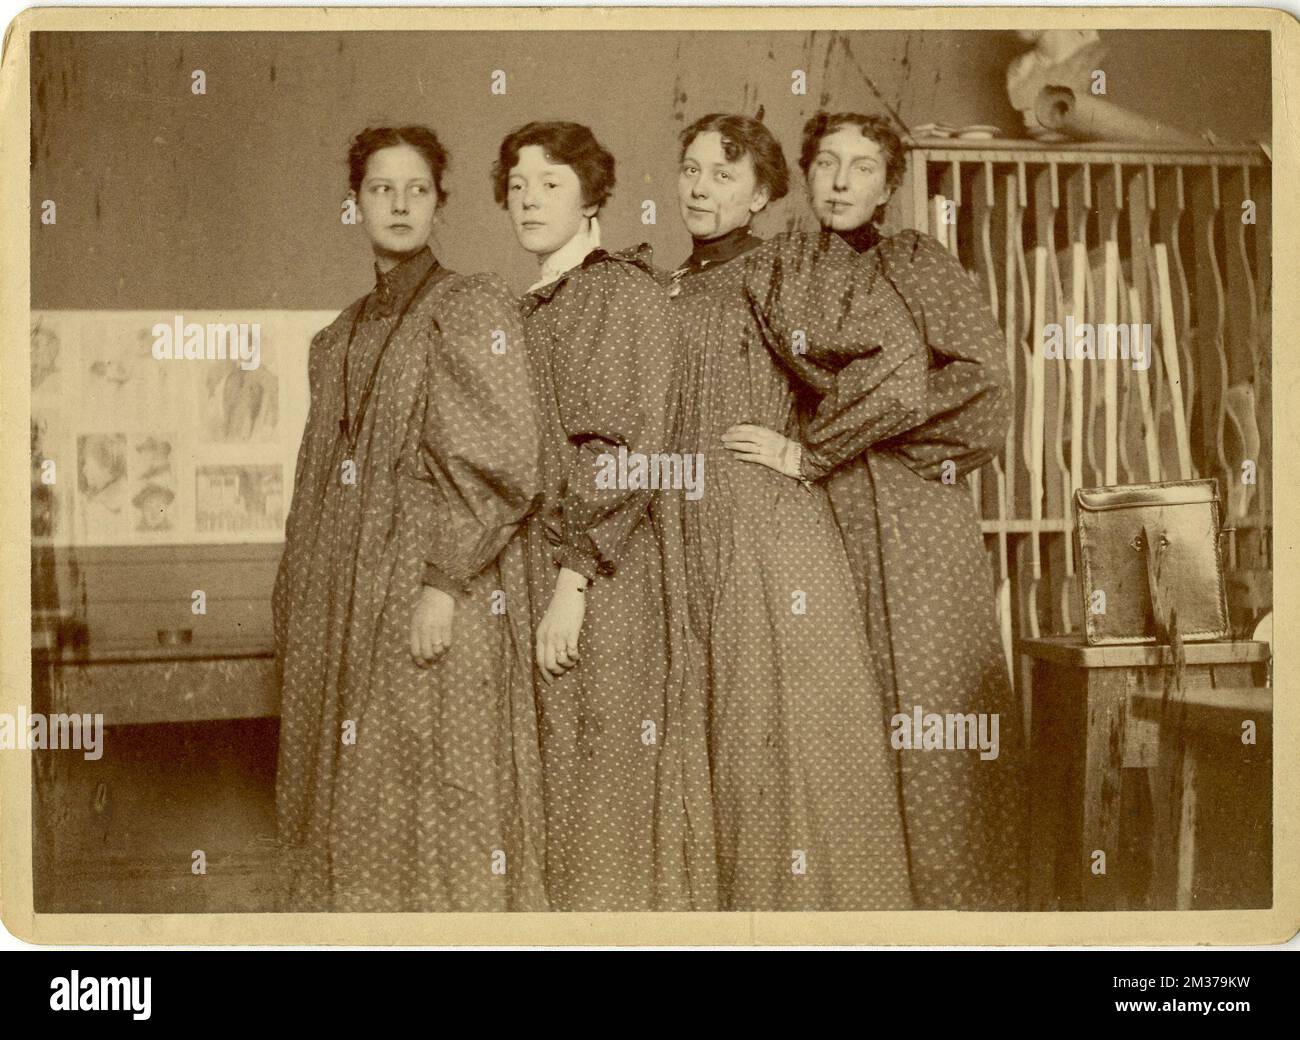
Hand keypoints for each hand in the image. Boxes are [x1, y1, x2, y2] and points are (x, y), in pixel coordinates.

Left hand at [410, 585, 454, 665]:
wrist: (438, 593)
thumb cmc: (425, 607)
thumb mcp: (416, 620)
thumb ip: (416, 634)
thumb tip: (419, 651)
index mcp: (415, 629)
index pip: (415, 651)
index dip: (419, 661)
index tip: (423, 665)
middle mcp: (424, 630)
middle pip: (426, 653)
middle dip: (430, 660)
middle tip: (433, 661)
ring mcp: (435, 628)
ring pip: (437, 650)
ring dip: (439, 654)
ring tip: (440, 652)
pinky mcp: (446, 626)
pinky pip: (447, 643)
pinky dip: (447, 647)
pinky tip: (446, 644)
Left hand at [536, 567, 586, 683]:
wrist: (567, 593)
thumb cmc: (559, 609)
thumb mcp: (548, 624)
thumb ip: (547, 638)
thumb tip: (552, 655)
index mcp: (540, 636)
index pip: (539, 661)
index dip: (545, 674)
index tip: (551, 682)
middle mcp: (548, 638)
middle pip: (549, 664)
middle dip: (557, 672)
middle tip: (565, 671)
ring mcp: (559, 635)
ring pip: (561, 661)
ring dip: (568, 665)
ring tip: (573, 661)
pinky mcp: (570, 632)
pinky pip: (571, 653)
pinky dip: (575, 657)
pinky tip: (577, 655)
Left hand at [722, 424, 802, 478]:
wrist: (800, 459)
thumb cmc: (789, 449)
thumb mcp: (777, 438)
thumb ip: (765, 436)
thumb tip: (751, 435)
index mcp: (769, 432)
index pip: (750, 428)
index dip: (738, 428)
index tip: (729, 429)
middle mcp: (766, 440)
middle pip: (746, 436)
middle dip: (733, 436)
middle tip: (723, 437)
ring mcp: (767, 450)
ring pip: (747, 446)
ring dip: (735, 445)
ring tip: (726, 445)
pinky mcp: (768, 460)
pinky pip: (753, 457)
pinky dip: (743, 456)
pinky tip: (735, 456)